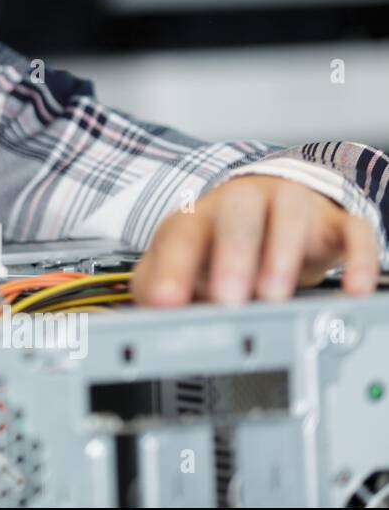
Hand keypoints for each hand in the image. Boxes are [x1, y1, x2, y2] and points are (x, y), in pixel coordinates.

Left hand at [131, 175, 381, 306]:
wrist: (270, 213)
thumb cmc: (218, 245)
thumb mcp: (182, 263)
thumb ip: (160, 284)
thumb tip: (152, 306)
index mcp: (200, 215)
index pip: (182, 234)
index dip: (173, 267)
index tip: (169, 301)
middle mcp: (245, 203)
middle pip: (237, 214)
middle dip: (232, 256)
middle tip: (227, 300)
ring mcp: (291, 206)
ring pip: (290, 214)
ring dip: (282, 254)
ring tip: (274, 296)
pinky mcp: (334, 221)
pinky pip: (352, 231)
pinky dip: (356, 259)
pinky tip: (350, 291)